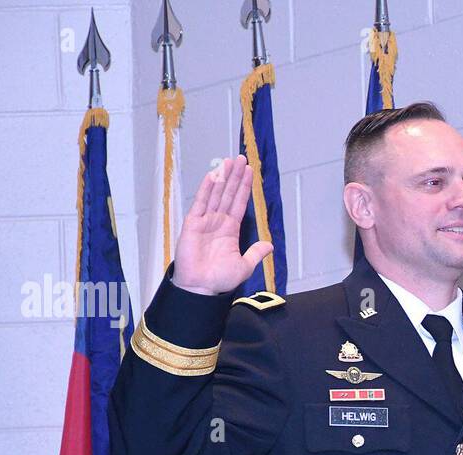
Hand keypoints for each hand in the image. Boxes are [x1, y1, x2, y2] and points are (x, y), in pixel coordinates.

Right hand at [173, 155, 273, 295]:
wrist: (201, 288)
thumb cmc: (219, 280)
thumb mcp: (245, 266)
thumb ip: (256, 253)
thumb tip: (269, 245)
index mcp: (230, 230)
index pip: (238, 203)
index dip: (243, 187)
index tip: (249, 172)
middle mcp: (218, 222)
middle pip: (228, 194)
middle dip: (235, 177)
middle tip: (241, 158)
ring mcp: (205, 221)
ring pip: (215, 195)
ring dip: (222, 178)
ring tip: (229, 162)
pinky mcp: (192, 224)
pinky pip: (200, 203)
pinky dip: (206, 189)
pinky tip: (213, 176)